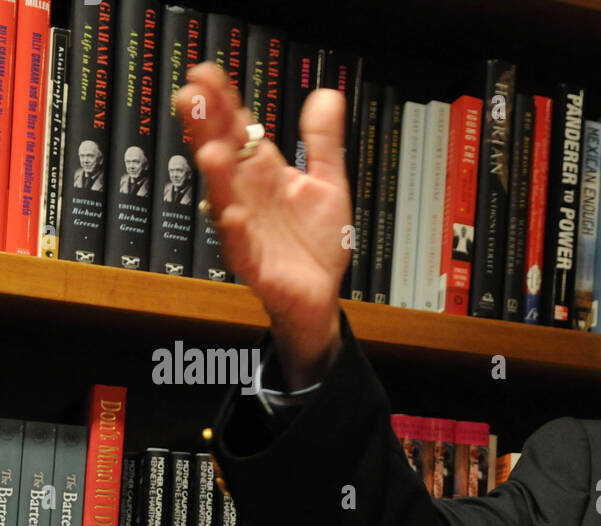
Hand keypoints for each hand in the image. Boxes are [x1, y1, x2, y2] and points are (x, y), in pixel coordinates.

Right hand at [176, 62, 350, 386]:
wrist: (320, 297)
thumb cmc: (317, 243)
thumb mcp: (328, 184)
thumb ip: (323, 142)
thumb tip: (327, 95)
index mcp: (263, 173)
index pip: (238, 130)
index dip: (224, 102)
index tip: (208, 73)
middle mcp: (248, 195)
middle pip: (223, 154)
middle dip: (207, 127)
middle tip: (192, 95)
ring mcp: (246, 228)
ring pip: (225, 197)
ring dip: (217, 175)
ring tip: (211, 151)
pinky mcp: (253, 263)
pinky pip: (239, 246)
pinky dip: (234, 230)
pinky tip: (231, 214)